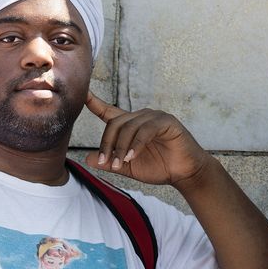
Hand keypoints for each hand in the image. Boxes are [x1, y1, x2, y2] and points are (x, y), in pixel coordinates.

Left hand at [85, 92, 212, 188]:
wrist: (184, 174)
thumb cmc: (159, 168)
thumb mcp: (128, 167)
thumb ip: (110, 162)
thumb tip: (87, 159)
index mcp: (130, 126)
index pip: (109, 112)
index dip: (95, 103)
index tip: (83, 94)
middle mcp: (140, 118)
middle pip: (115, 123)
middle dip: (107, 143)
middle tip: (105, 162)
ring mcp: (154, 117)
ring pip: (128, 127)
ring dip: (121, 147)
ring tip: (120, 164)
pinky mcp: (166, 122)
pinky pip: (145, 130)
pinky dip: (136, 144)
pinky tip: (132, 156)